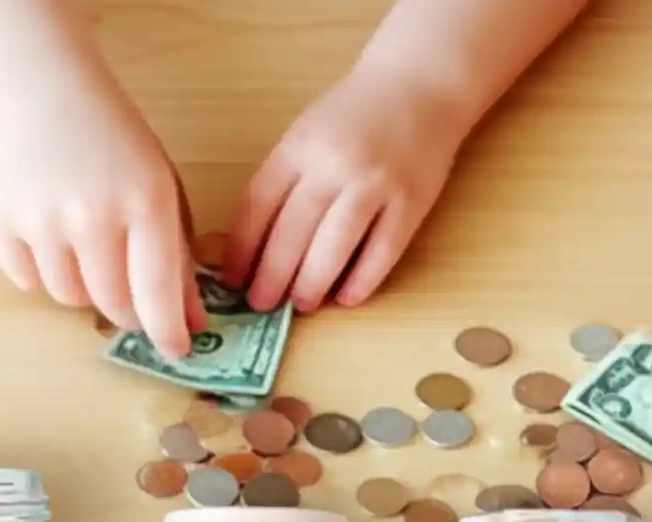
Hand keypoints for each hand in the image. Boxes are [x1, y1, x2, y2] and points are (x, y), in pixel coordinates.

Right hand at [0, 92, 204, 357]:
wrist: (41, 94)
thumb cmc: (115, 144)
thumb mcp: (162, 188)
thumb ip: (176, 254)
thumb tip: (187, 321)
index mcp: (144, 202)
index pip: (158, 290)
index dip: (169, 330)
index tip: (178, 351)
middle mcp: (92, 216)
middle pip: (112, 304)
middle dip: (130, 312)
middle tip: (135, 301)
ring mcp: (42, 221)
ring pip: (70, 298)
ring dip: (87, 291)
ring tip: (91, 253)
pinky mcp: (1, 223)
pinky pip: (29, 282)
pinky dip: (45, 274)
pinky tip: (55, 239)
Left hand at [224, 64, 463, 311]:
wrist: (419, 86)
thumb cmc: (354, 116)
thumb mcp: (306, 135)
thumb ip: (284, 181)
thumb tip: (258, 246)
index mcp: (299, 147)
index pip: (258, 206)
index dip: (241, 248)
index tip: (232, 279)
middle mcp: (333, 165)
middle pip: (292, 232)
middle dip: (272, 276)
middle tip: (261, 304)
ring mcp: (375, 184)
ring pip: (334, 246)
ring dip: (313, 284)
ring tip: (300, 305)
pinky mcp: (411, 202)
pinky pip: (383, 251)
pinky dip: (363, 279)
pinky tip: (347, 297)